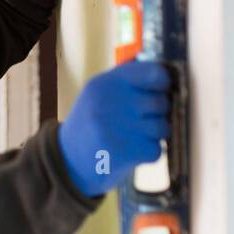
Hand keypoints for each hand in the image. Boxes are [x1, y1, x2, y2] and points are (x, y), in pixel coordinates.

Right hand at [56, 60, 170, 197]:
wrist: (68, 160)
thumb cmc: (90, 121)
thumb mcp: (98, 93)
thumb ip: (127, 79)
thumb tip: (165, 73)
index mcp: (105, 83)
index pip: (155, 73)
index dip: (162, 83)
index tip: (158, 90)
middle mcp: (110, 103)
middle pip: (162, 102)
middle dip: (158, 112)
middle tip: (142, 118)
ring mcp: (118, 128)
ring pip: (163, 126)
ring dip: (155, 134)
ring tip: (135, 135)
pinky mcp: (127, 152)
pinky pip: (157, 149)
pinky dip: (148, 152)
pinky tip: (131, 150)